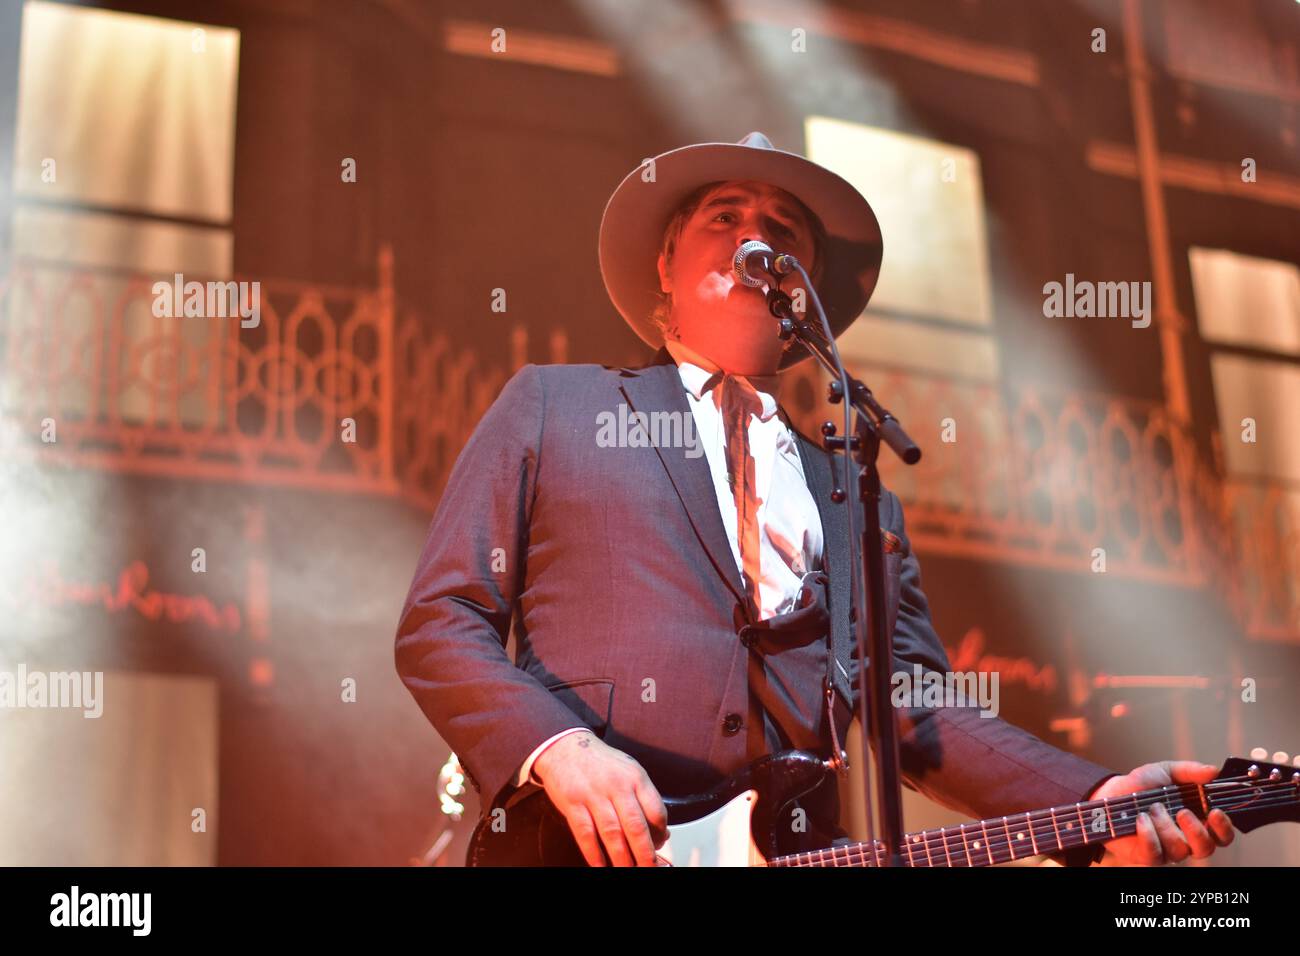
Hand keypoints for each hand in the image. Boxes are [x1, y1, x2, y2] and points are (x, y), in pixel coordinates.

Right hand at [532, 730, 668, 866]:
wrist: (565, 746)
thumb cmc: (601, 763)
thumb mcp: (629, 771)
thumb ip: (644, 799)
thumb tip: (661, 832)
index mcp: (635, 777)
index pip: (656, 811)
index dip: (661, 834)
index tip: (661, 846)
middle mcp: (617, 786)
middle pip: (635, 826)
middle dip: (645, 854)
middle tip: (650, 868)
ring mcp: (594, 795)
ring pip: (612, 834)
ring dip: (621, 859)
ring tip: (627, 870)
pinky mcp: (573, 803)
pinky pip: (586, 834)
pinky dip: (594, 854)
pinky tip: (601, 865)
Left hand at [1092, 761, 1234, 865]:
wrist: (1109, 794)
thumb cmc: (1141, 786)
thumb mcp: (1165, 772)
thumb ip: (1190, 771)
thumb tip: (1213, 772)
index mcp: (1196, 821)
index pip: (1221, 835)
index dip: (1224, 828)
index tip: (1215, 811)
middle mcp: (1185, 839)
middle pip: (1206, 849)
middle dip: (1196, 831)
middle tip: (1181, 812)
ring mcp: (1167, 850)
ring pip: (1179, 850)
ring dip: (1165, 826)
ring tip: (1151, 808)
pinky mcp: (1147, 857)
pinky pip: (1155, 855)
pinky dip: (1149, 835)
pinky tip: (1140, 820)